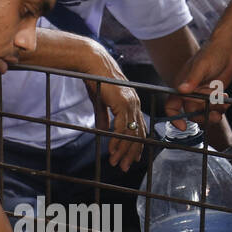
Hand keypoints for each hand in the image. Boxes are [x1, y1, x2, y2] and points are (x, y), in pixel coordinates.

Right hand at [86, 50, 145, 171]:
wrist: (92, 64)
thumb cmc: (96, 79)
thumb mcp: (101, 103)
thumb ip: (104, 118)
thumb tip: (104, 131)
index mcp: (132, 103)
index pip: (139, 129)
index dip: (136, 145)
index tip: (132, 158)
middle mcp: (135, 104)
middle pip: (138, 135)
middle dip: (131, 154)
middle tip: (125, 167)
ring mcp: (130, 104)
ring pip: (131, 134)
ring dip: (123, 151)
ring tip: (117, 163)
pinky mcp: (122, 104)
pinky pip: (122, 128)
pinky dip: (117, 142)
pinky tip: (112, 151)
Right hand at [162, 37, 231, 128]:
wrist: (227, 49)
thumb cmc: (211, 53)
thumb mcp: (201, 65)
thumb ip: (192, 79)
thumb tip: (181, 90)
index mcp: (181, 86)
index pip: (172, 106)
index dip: (174, 118)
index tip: (183, 126)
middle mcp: (190, 93)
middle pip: (192, 113)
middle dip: (203, 114)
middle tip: (215, 111)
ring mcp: (201, 95)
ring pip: (204, 113)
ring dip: (214, 111)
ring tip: (223, 102)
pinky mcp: (212, 96)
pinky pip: (214, 108)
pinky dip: (221, 107)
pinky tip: (226, 100)